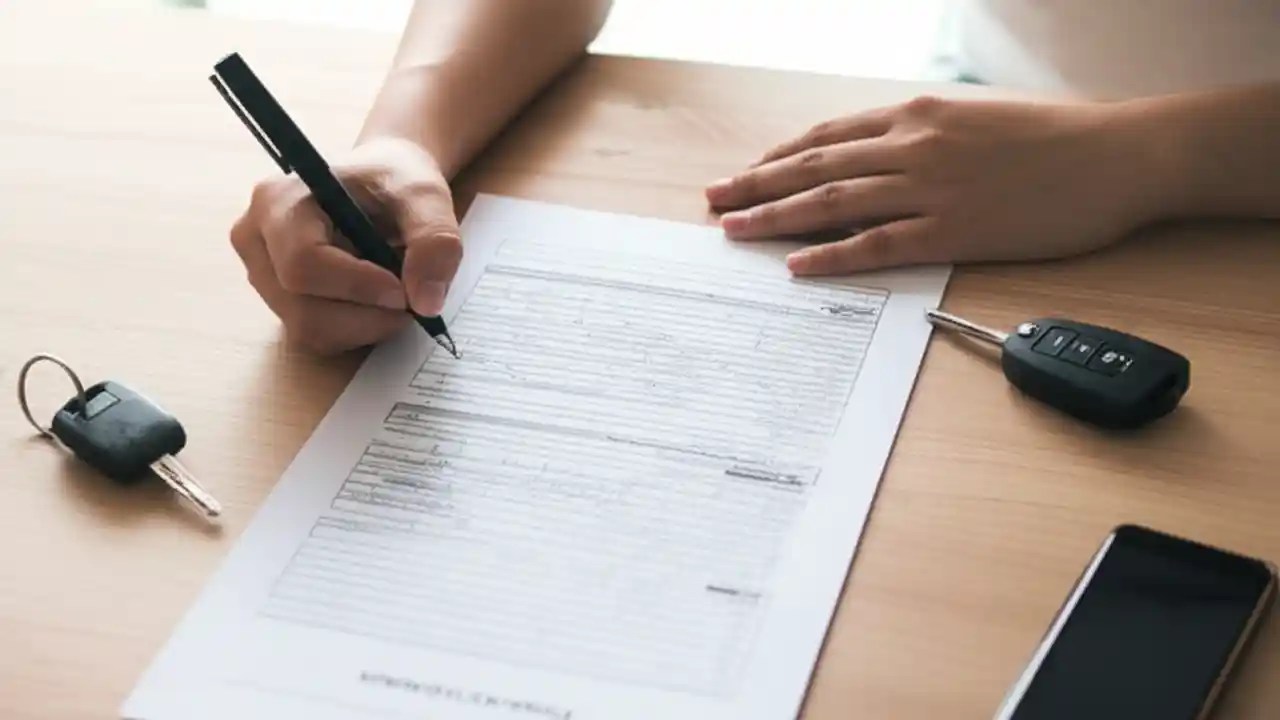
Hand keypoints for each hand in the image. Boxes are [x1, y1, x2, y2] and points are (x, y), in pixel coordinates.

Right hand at [230, 138, 462, 353]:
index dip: (358, 287)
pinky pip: (318, 337)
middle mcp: (256, 240)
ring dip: (366, 325)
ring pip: (310, 330)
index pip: (303, 264)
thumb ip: (434, 240)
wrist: (383, 184)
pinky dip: (357, 330)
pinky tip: (375, 301)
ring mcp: (263, 275)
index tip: (404, 291)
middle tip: (411, 298)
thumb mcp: (426, 196)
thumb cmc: (395, 181)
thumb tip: (425, 302)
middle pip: (303, 309)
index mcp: (278, 201)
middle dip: (367, 315)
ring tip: (395, 292)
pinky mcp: (280, 302)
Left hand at [705, 96, 1156, 274]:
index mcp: (918, 115)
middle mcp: (914, 145)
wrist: (1118, 156)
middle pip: (815, 165)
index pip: (829, 135)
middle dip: (757, 183)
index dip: (780, 155)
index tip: (748, 171)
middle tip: (714, 199)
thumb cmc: (1053, 139)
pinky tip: (798, 265)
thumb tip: (884, 155)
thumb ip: (925, 136)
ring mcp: (931, 187)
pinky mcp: (954, 229)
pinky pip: (878, 244)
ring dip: (776, 217)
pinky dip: (833, 254)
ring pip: (834, 201)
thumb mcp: (977, 119)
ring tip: (734, 230)